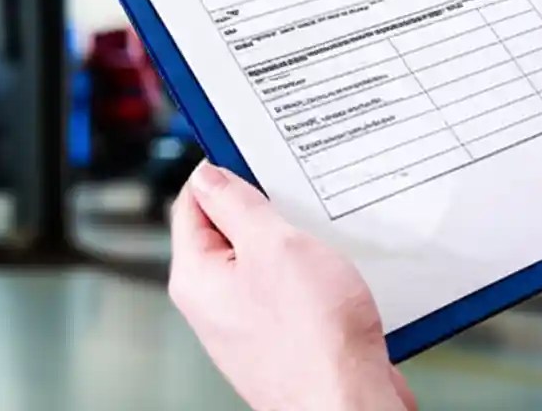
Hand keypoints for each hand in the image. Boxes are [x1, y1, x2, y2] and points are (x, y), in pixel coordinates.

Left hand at [169, 161, 415, 410]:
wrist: (349, 402)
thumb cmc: (314, 337)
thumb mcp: (274, 245)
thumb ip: (237, 205)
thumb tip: (209, 175)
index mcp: (196, 276)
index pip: (192, 203)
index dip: (222, 172)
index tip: (255, 156)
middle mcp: (214, 303)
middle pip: (229, 230)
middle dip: (266, 210)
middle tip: (299, 200)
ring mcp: (246, 323)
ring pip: (264, 261)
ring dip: (295, 244)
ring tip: (322, 242)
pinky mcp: (280, 338)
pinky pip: (288, 290)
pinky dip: (311, 275)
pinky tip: (336, 276)